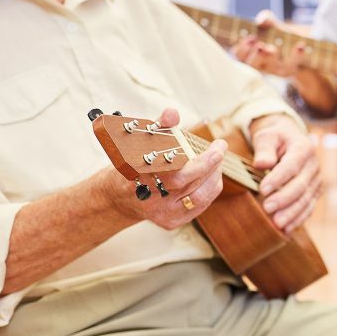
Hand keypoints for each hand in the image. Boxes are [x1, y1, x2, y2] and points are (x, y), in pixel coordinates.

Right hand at [104, 107, 227, 227]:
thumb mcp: (138, 143)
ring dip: (214, 177)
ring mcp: (160, 213)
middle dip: (210, 164)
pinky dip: (210, 190)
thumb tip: (172, 112)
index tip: (218, 146)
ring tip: (217, 161)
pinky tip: (212, 177)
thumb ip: (158, 127)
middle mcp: (149, 197)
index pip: (174, 169)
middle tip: (220, 148)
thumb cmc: (132, 165)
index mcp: (138, 175)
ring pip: (197, 197)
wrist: (117, 198)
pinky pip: (198, 207)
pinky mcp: (170, 222)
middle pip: (186, 182)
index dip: (200, 160)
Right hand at [231, 10, 307, 77]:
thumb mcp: (272, 24)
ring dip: (271, 59)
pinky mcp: (290, 70)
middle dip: (255, 56)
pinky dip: (296, 55)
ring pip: (272, 69)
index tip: (251, 38)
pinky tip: (300, 46)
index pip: (240, 55)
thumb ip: (266, 19)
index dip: (242, 49)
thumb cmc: (278, 35)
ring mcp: (275, 70)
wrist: (300, 46)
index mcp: (250, 54)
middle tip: (260, 47)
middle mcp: (260, 64)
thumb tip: (260, 20)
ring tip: (272, 49)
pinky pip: (292, 65)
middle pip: (253, 65)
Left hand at [249, 114, 322, 231]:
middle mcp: (314, 165)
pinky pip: (309, 207)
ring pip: (306, 199)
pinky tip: (287, 229)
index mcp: (303, 148)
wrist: (290, 140)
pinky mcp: (315, 192)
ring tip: (277, 223)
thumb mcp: (267, 136)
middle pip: (301, 185)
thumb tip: (261, 164)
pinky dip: (298, 219)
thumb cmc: (275, 139)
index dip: (278, 179)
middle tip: (267, 208)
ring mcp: (317, 180)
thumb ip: (264, 149)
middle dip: (284, 199)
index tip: (262, 190)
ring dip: (292, 213)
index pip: (291, 166)